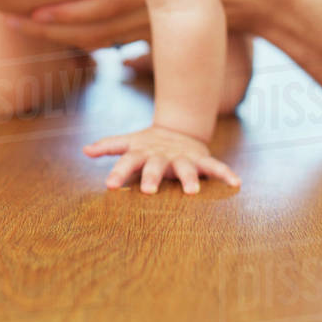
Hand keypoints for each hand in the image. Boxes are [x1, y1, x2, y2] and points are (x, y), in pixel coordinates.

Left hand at [83, 124, 240, 194]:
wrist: (179, 129)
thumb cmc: (147, 144)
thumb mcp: (129, 143)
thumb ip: (108, 146)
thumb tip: (85, 150)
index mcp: (142, 152)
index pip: (127, 161)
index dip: (118, 172)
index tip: (109, 186)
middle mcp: (162, 155)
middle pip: (155, 166)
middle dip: (152, 177)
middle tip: (149, 191)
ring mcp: (182, 157)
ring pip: (186, 168)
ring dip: (189, 178)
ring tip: (192, 192)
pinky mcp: (201, 160)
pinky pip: (215, 167)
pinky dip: (226, 174)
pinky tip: (236, 183)